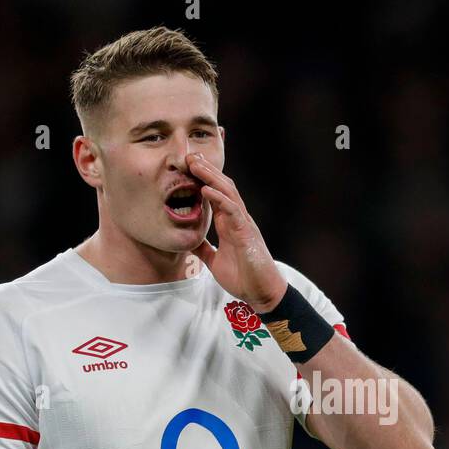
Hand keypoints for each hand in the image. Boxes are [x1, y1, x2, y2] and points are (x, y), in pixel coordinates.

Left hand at [187, 152, 286, 312]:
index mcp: (229, 223)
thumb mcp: (215, 261)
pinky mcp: (246, 233)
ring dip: (211, 177)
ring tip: (195, 164)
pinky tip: (205, 189)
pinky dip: (219, 198)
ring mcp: (243, 224)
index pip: (216, 195)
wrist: (261, 293)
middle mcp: (237, 219)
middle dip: (206, 170)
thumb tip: (189, 242)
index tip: (187, 167)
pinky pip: (233, 210)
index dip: (203, 180)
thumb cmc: (243, 277)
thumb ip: (204, 249)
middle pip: (222, 187)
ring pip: (228, 193)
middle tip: (189, 155)